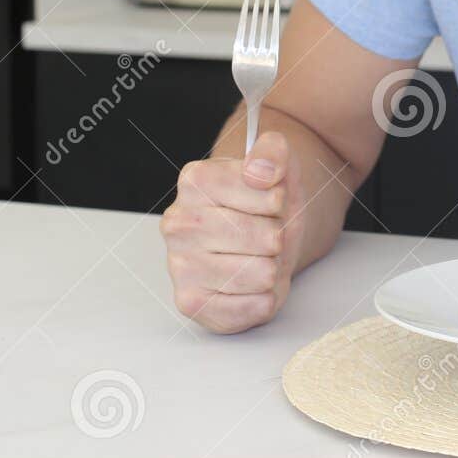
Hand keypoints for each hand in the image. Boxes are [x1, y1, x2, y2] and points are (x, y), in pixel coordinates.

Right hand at [162, 131, 302, 333]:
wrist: (263, 237)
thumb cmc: (266, 202)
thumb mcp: (279, 164)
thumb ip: (273, 151)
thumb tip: (259, 171)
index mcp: (195, 181)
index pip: (262, 192)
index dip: (278, 200)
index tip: (271, 201)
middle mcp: (178, 222)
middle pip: (264, 237)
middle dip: (277, 237)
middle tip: (266, 233)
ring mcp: (179, 265)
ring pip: (261, 273)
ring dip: (273, 267)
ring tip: (259, 257)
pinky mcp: (191, 302)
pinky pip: (252, 306)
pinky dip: (266, 297)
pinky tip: (252, 283)